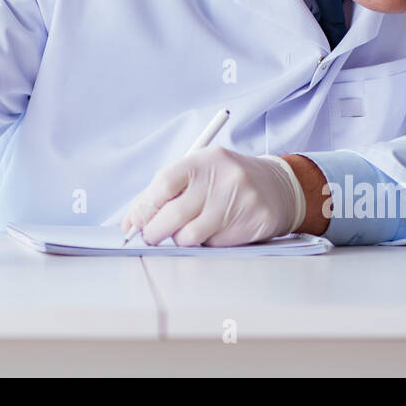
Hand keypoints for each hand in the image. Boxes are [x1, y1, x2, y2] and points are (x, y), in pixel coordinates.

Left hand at [121, 147, 304, 246]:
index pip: (164, 183)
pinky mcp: (255, 221)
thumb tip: (129, 223)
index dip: (144, 208)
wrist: (277, 186)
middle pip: (174, 215)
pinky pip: (215, 245)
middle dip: (154, 232)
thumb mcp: (195, 174)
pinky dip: (208, 243)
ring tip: (190, 230)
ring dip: (182, 240)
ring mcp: (240, 199)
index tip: (134, 224)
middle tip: (151, 237)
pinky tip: (218, 230)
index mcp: (203, 160)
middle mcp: (222, 177)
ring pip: (191, 236)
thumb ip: (160, 194)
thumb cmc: (224, 181)